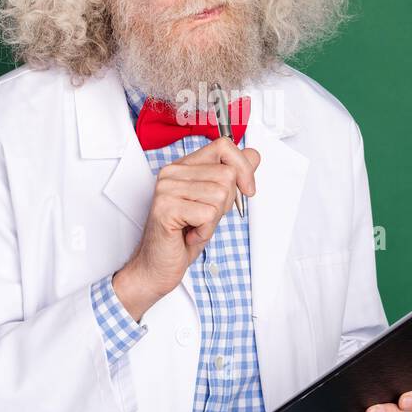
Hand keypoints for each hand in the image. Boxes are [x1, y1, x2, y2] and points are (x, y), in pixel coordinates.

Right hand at [112, 136, 259, 319]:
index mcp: (184, 166)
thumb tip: (254, 155)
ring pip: (220, 195)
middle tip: (205, 218)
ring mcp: (167, 189)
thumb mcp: (215, 203)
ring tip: (195, 227)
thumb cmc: (183, 236)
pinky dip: (205, 231)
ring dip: (214, 220)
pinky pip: (208, 214)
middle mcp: (172, 172)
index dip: (243, 167)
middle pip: (227, 175)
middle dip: (227, 203)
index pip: (224, 146)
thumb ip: (232, 177)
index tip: (247, 189)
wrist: (158, 265)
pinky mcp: (166, 207)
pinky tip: (189, 235)